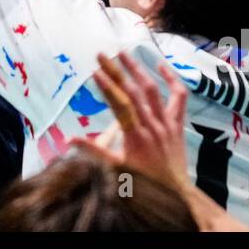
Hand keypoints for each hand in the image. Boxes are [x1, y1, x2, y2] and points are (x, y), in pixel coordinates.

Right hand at [70, 51, 190, 194]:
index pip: (120, 106)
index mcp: (136, 138)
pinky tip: (161, 66)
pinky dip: (171, 79)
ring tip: (124, 54)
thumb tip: (69, 140)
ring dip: (138, 69)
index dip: (107, 87)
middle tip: (102, 55)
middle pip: (134, 92)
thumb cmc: (143, 184)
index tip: (95, 72)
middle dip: (117, 71)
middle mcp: (153, 127)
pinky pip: (179, 97)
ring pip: (154, 90)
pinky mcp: (178, 124)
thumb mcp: (116, 170)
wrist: (176, 195)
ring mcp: (167, 124)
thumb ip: (94, 152)